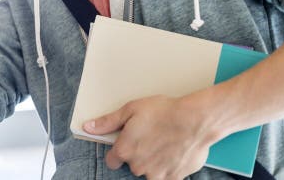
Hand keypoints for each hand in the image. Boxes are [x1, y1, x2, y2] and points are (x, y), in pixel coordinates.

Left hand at [83, 95, 213, 178]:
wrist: (195, 120)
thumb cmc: (164, 112)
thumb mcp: (130, 110)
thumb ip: (108, 122)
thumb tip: (88, 127)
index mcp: (125, 149)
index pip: (112, 160)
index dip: (118, 152)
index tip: (126, 144)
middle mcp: (138, 165)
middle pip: (132, 165)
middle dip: (139, 154)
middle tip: (150, 138)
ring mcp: (157, 174)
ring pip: (149, 172)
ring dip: (154, 162)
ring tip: (163, 144)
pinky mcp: (174, 177)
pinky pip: (167, 177)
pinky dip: (169, 168)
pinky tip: (173, 153)